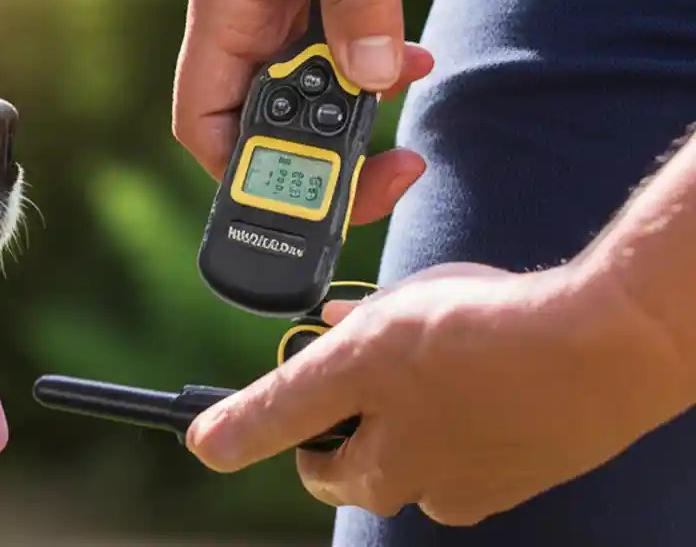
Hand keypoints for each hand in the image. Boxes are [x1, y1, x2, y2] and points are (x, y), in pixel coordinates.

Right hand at [173, 0, 424, 215]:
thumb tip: (374, 76)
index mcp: (224, 7)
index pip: (202, 116)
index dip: (236, 166)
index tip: (293, 189)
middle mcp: (247, 26)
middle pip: (259, 128)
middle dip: (313, 164)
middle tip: (379, 173)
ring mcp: (284, 22)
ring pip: (307, 108)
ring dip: (354, 130)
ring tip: (404, 140)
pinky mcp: (324, 11)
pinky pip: (345, 70)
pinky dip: (380, 82)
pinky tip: (416, 65)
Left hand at [185, 262, 693, 525]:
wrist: (602, 350)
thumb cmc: (485, 333)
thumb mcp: (378, 329)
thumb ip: (325, 353)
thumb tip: (311, 339)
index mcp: (373, 449)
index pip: (293, 446)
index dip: (246, 432)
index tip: (210, 440)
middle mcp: (412, 478)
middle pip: (352, 463)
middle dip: (340, 427)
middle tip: (351, 380)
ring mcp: (464, 483)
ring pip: (409, 457)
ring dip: (402, 424)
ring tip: (428, 365)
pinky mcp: (509, 481)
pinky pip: (460, 453)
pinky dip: (456, 423)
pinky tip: (477, 379)